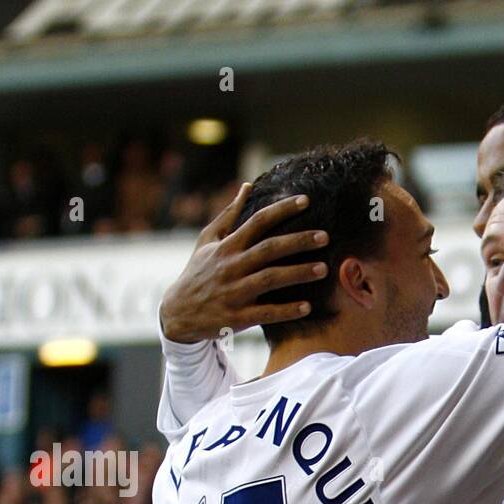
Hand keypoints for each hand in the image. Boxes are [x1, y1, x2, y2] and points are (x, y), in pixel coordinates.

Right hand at [158, 185, 329, 342]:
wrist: (177, 314)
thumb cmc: (198, 273)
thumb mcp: (207, 241)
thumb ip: (229, 215)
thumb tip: (248, 186)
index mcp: (227, 246)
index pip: (257, 222)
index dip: (282, 209)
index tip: (306, 200)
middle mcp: (231, 266)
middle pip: (269, 249)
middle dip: (298, 241)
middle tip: (325, 236)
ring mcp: (234, 292)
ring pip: (270, 279)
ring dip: (298, 273)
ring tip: (324, 269)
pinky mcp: (237, 317)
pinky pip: (266, 313)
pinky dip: (286, 310)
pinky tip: (307, 306)